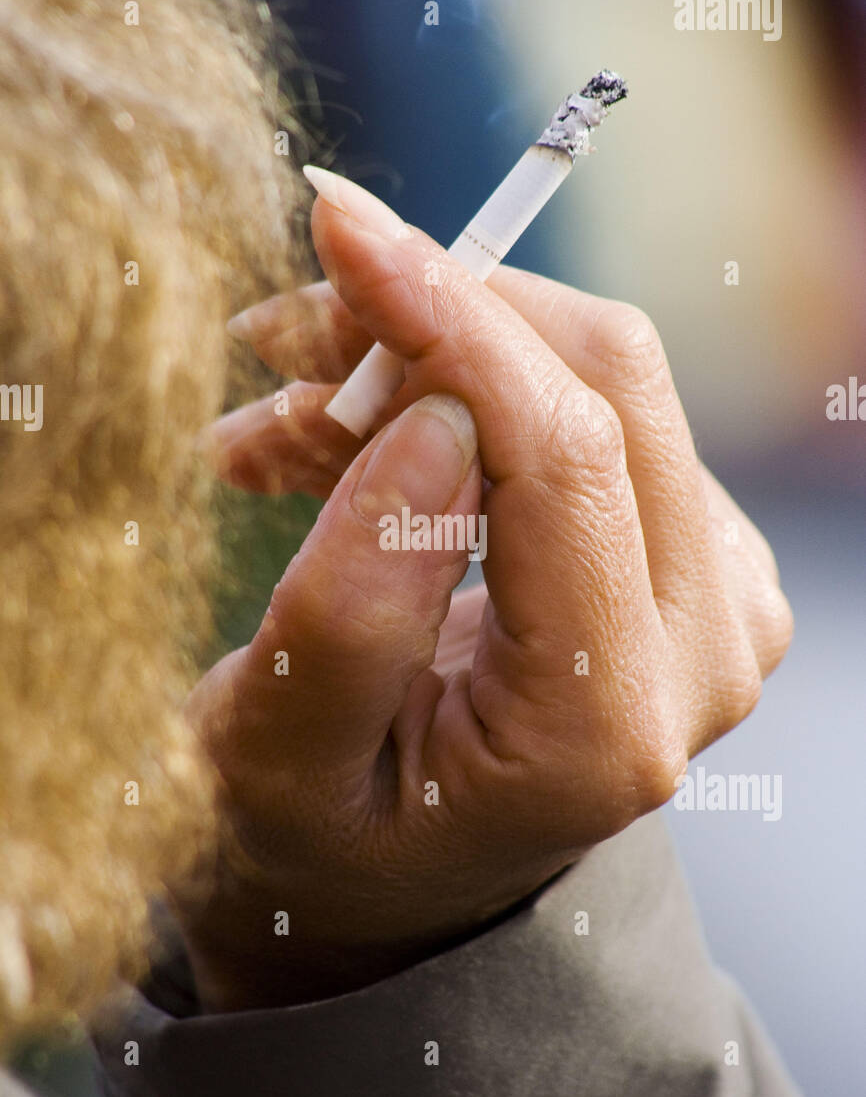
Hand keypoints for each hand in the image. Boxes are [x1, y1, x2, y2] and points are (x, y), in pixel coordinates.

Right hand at [178, 172, 791, 1011]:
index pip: (564, 455)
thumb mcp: (282, 753)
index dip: (450, 315)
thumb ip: (349, 607)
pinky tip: (363, 440)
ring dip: (433, 358)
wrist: (416, 871)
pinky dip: (469, 392)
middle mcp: (704, 654)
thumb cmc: (335, 830)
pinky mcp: (702, 553)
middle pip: (606, 383)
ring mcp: (721, 598)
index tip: (337, 226)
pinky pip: (596, 411)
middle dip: (432, 321)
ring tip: (289, 423)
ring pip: (599, 376)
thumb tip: (431, 415)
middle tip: (283, 342)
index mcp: (607, 722)